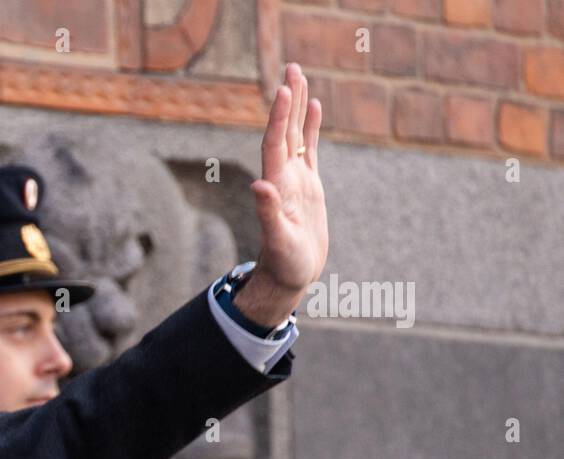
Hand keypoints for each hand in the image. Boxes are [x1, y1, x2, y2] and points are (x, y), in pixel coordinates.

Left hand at [234, 62, 329, 327]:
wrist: (288, 277)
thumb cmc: (283, 265)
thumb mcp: (278, 241)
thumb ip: (268, 214)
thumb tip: (259, 186)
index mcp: (277, 187)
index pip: (276, 144)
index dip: (280, 118)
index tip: (284, 89)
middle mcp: (283, 178)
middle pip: (285, 131)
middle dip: (288, 101)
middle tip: (292, 67)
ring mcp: (295, 180)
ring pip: (297, 135)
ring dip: (297, 107)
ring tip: (298, 76)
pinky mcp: (308, 187)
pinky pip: (309, 150)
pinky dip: (311, 128)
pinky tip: (314, 107)